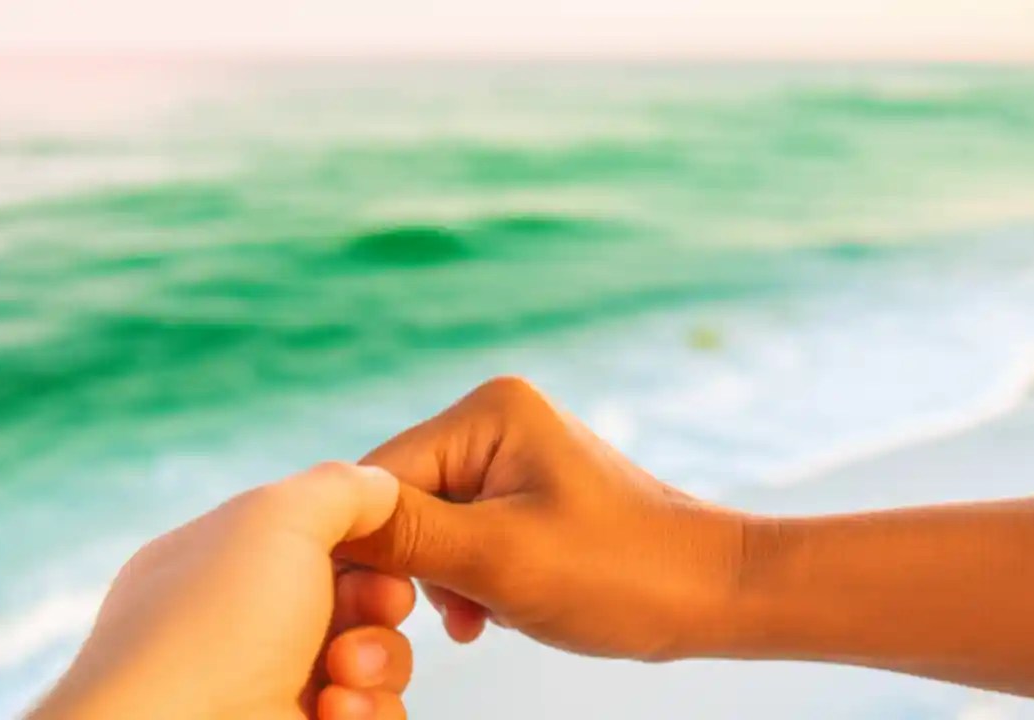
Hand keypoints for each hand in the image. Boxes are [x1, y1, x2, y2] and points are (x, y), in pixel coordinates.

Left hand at [31, 463, 414, 719]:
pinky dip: (370, 711)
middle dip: (379, 604)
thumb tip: (382, 489)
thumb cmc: (217, 626)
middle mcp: (247, 627)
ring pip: (376, 661)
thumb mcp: (275, 517)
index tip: (382, 550)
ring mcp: (275, 689)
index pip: (316, 539)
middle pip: (358, 600)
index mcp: (223, 564)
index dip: (363, 544)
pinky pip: (375, 713)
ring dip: (377, 662)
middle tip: (373, 610)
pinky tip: (335, 712)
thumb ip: (338, 488)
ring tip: (342, 676)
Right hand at [341, 377, 749, 660]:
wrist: (713, 595)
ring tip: (484, 612)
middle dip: (415, 566)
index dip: (361, 545)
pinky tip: (491, 613)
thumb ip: (405, 537)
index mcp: (488, 411)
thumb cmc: (622, 572)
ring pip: (431, 528)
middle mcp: (495, 420)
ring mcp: (513, 458)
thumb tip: (320, 526)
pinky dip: (469, 581)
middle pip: (403, 501)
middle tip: (446, 614)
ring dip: (443, 580)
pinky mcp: (526, 496)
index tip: (361, 609)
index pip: (380, 478)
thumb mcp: (498, 559)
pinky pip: (465, 538)